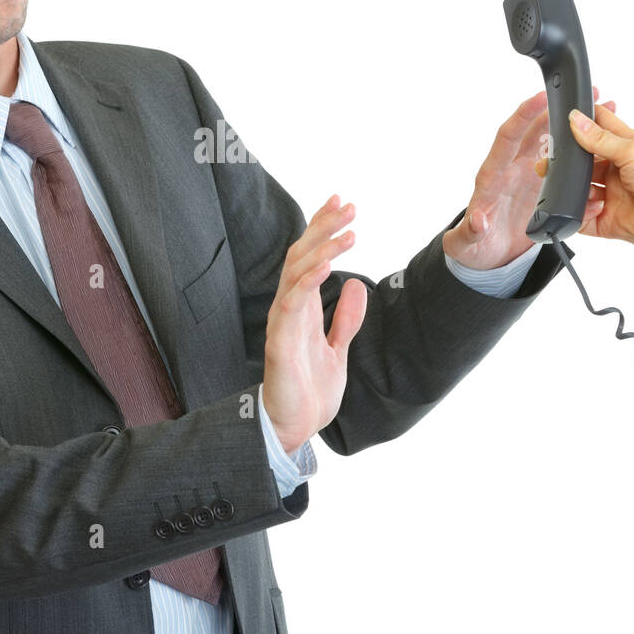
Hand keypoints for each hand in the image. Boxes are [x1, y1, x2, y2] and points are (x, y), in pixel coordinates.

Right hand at [261, 195, 367, 453]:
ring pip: (296, 274)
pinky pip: (291, 305)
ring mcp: (283, 324)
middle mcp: (289, 309)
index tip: (342, 202)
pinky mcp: (280, 343)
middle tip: (349, 205)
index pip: (310, 258)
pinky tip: (327, 265)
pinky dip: (307, 282)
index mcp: (302, 309)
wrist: (294, 430)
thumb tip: (353, 285)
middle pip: (302, 256)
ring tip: (349, 231)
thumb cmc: (310, 393)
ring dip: (322, 249)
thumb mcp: (337, 350)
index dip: (323, 229)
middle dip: (324, 228)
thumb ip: (345, 319)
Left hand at [443, 87, 606, 270]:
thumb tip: (478, 219)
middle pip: (535, 131)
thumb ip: (471, 231)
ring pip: (553, 143)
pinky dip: (581, 153)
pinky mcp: (542, 185)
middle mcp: (511, 169)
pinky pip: (563, 163)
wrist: (486, 256)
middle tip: (587, 95)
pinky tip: (602, 142)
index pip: (506, 138)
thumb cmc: (472, 247)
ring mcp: (529, 175)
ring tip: (603, 110)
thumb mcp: (465, 243)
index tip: (541, 97)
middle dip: (558, 110)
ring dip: (574, 126)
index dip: (523, 116)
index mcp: (492, 176)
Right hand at [563, 104, 633, 255]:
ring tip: (578, 189)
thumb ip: (600, 138)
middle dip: (568, 162)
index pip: (600, 126)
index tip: (564, 115)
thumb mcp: (632, 150)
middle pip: (583, 161)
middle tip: (552, 163)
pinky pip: (581, 217)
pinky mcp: (607, 219)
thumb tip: (575, 119)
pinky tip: (591, 208)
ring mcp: (611, 195)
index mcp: (626, 147)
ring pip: (579, 189)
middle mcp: (617, 170)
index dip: (583, 119)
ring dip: (574, 189)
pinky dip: (579, 213)